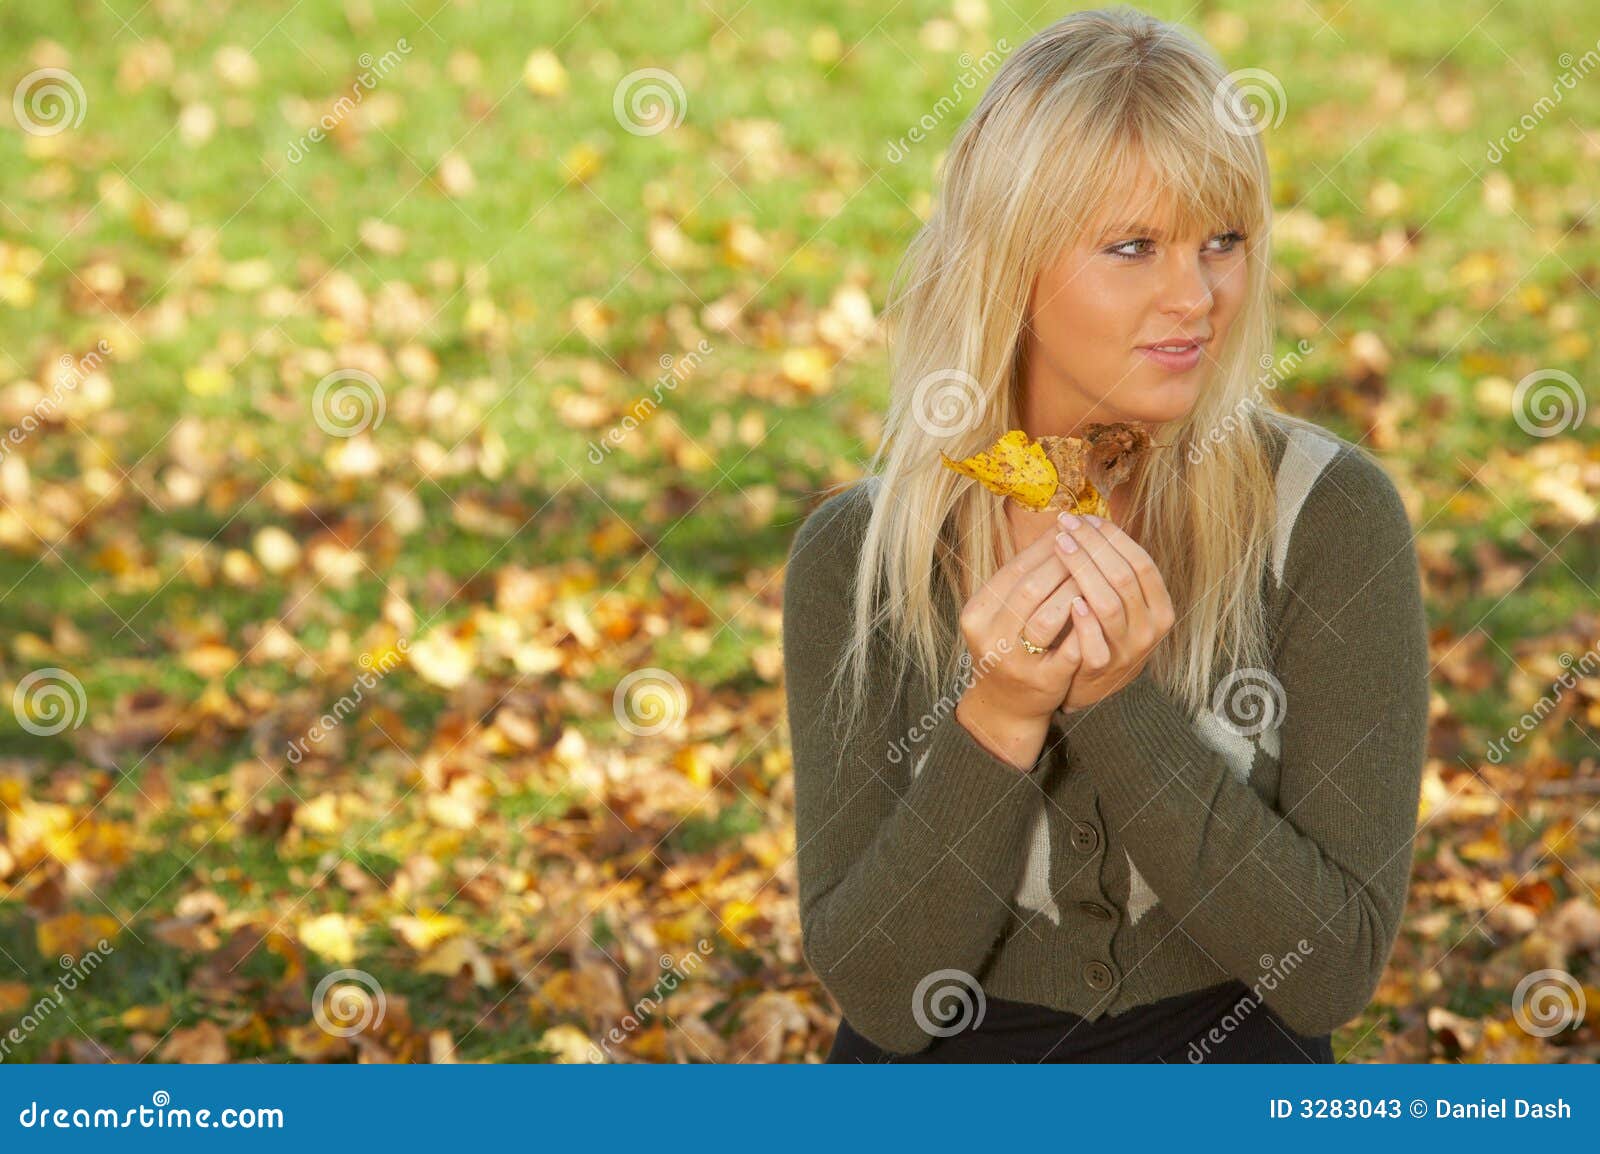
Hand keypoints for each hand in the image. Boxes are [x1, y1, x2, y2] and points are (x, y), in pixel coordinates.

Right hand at [955, 526, 1086, 726]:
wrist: (1003, 703)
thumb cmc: (1008, 644)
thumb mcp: (1002, 611)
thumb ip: (1024, 577)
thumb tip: (1060, 528)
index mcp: (976, 614)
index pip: (1014, 570)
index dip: (1045, 548)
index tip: (1071, 530)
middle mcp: (989, 637)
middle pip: (1031, 588)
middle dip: (1064, 564)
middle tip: (1091, 546)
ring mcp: (1014, 662)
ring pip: (1049, 617)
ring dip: (1076, 591)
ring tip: (1099, 574)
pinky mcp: (1041, 682)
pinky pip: (1068, 651)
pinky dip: (1086, 628)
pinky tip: (1102, 610)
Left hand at [1052, 512, 1174, 712]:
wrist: (1094, 684)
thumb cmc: (1105, 631)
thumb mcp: (1124, 603)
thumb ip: (1115, 571)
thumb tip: (1090, 521)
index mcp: (1160, 606)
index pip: (1141, 562)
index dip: (1113, 537)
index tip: (1086, 517)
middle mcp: (1150, 627)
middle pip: (1123, 576)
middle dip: (1092, 546)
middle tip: (1066, 525)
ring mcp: (1128, 649)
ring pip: (1108, 603)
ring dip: (1082, 570)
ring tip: (1060, 546)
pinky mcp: (1103, 668)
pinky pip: (1095, 644)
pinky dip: (1083, 620)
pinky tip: (1069, 599)